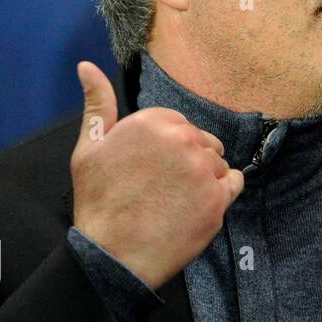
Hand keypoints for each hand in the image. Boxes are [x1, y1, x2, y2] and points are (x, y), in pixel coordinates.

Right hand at [69, 61, 243, 290]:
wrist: (112, 256)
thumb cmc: (99, 203)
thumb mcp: (89, 148)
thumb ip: (98, 104)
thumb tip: (86, 65)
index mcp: (153, 122)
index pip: (180, 125)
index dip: (167, 149)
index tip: (151, 171)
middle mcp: (182, 139)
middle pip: (203, 142)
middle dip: (188, 161)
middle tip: (161, 189)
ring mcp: (203, 169)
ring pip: (219, 163)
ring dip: (205, 179)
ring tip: (174, 201)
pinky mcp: (219, 198)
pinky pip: (235, 183)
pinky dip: (221, 194)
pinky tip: (195, 207)